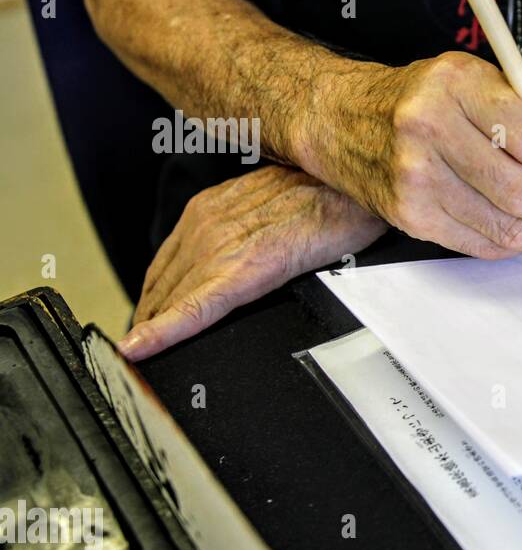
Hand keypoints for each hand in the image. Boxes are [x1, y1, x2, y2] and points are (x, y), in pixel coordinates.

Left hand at [120, 166, 386, 360]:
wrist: (354, 189)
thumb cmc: (328, 196)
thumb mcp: (274, 203)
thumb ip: (249, 225)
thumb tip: (251, 252)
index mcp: (210, 209)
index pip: (167, 264)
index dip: (154, 299)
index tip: (145, 323)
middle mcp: (205, 224)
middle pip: (161, 285)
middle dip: (147, 318)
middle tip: (141, 350)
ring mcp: (218, 247)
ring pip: (170, 299)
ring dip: (149, 328)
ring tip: (139, 360)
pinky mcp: (238, 272)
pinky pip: (193, 308)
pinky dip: (163, 330)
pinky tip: (140, 348)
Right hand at [298, 51, 521, 258]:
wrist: (344, 120)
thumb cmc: (428, 101)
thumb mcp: (485, 82)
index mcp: (458, 83)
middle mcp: (430, 126)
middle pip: (520, 190)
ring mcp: (414, 175)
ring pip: (503, 225)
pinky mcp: (408, 214)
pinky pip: (478, 244)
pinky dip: (508, 244)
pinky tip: (513, 230)